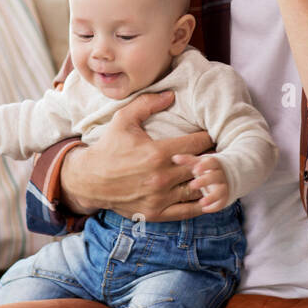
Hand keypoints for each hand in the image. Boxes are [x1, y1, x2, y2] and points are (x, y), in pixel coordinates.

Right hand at [58, 90, 213, 222]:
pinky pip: (188, 211)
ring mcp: (160, 197)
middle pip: (201, 167)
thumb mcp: (123, 119)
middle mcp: (161, 177)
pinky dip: (201, 204)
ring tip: (214, 172)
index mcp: (157, 153)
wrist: (89, 180)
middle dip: (212, 158)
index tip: (211, 134)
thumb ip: (147, 104)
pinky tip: (206, 195)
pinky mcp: (156, 213)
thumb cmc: (109, 147)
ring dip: (208, 180)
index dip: (208, 137)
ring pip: (198, 189)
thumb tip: (171, 94)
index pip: (197, 144)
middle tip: (218, 152)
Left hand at [171, 153, 229, 212]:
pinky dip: (213, 206)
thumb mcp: (198, 162)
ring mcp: (223, 187)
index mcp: (214, 164)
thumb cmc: (205, 168)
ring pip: (220, 191)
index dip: (204, 166)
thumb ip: (187, 160)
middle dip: (205, 181)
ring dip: (211, 197)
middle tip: (192, 185)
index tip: (195, 169)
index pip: (212, 163)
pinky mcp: (223, 198)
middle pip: (215, 177)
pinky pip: (221, 203)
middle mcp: (220, 175)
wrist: (225, 176)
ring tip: (202, 202)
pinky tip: (204, 209)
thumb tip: (174, 158)